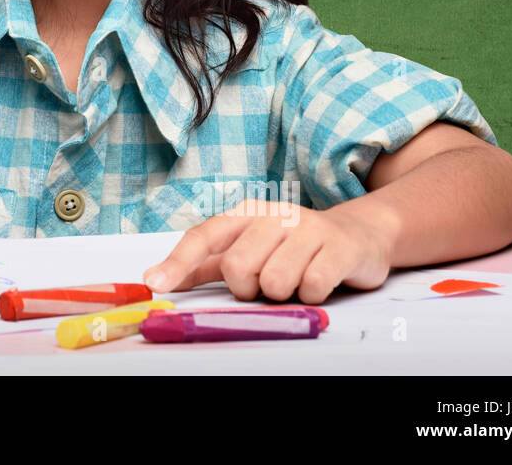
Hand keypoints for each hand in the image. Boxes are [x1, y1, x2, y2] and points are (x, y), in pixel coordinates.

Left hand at [141, 200, 393, 303]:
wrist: (357, 235)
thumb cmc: (292, 246)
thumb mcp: (248, 249)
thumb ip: (205, 265)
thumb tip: (160, 278)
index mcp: (245, 215)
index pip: (203, 236)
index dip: (178, 262)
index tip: (155, 283)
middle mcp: (273, 215)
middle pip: (237, 267)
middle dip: (249, 287)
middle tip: (267, 282)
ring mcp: (308, 228)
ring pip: (274, 282)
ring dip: (284, 293)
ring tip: (296, 278)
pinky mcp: (338, 247)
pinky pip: (311, 286)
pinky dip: (312, 296)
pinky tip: (318, 282)